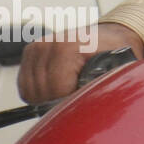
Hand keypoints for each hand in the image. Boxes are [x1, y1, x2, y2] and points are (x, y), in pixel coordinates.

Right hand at [18, 22, 143, 103]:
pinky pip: (25, 85)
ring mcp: (37, 46)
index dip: (69, 99)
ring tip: (68, 88)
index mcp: (69, 45)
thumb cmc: (116, 51)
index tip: (83, 94)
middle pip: (41, 92)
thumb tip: (96, 109)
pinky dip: (39, 91)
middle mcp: (48, 43)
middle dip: (58, 99)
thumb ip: (105, 84)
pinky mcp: (30, 51)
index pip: (56, 88)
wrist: (109, 34)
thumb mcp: (118, 67)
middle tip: (77, 91)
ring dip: (47, 96)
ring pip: (29, 91)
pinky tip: (56, 86)